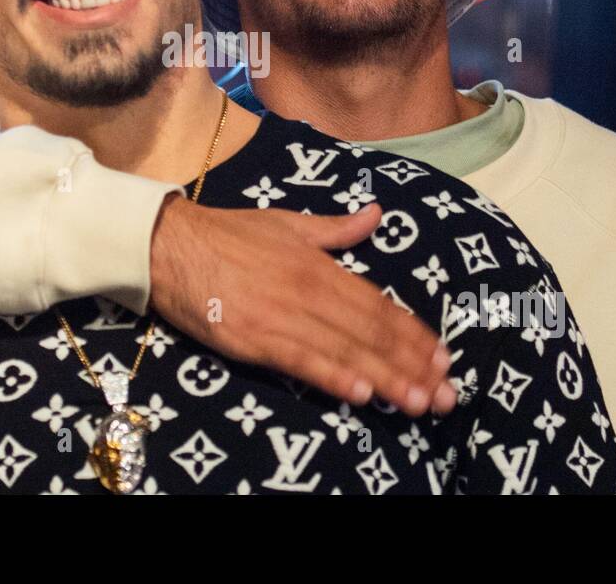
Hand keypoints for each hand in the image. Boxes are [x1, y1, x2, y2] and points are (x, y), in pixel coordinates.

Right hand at [149, 196, 455, 415]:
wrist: (169, 245)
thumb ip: (336, 229)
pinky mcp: (253, 338)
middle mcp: (308, 290)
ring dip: (385, 378)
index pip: (377, 303)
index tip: (443, 357)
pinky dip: (332, 376)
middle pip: (370, 332)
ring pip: (344, 350)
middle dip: (411, 365)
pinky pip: (300, 361)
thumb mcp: (288, 224)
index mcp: (319, 264)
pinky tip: (360, 393)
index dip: (413, 333)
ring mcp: (281, 315)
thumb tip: (376, 214)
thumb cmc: (227, 234)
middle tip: (446, 394)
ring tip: (418, 402)